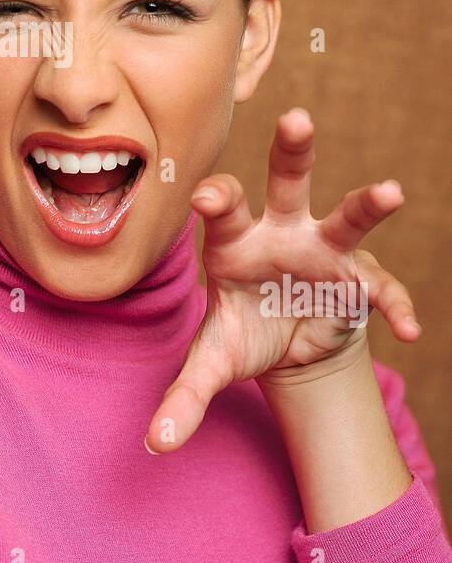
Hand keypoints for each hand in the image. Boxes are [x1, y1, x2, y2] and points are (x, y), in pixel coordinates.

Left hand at [145, 108, 418, 451]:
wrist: (290, 345)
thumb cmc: (245, 333)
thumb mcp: (213, 363)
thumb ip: (184, 396)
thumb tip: (155, 445)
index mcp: (234, 241)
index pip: (224, 209)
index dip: (217, 198)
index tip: (207, 195)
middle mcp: (281, 232)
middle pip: (286, 182)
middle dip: (292, 150)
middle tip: (295, 117)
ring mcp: (324, 251)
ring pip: (344, 217)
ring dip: (365, 205)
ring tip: (388, 192)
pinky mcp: (358, 280)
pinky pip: (381, 288)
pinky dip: (393, 306)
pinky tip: (407, 331)